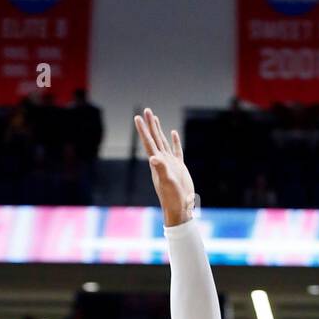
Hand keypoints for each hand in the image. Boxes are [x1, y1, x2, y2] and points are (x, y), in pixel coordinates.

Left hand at [134, 107, 194, 225]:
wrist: (180, 208)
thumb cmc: (172, 198)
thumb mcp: (166, 182)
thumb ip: (160, 169)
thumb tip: (153, 158)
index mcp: (157, 162)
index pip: (149, 142)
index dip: (143, 130)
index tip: (138, 117)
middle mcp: (162, 161)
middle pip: (154, 138)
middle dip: (150, 124)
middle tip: (147, 110)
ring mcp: (170, 163)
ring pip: (163, 142)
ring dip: (158, 130)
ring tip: (154, 118)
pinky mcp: (179, 167)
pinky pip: (176, 150)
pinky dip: (174, 141)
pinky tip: (173, 133)